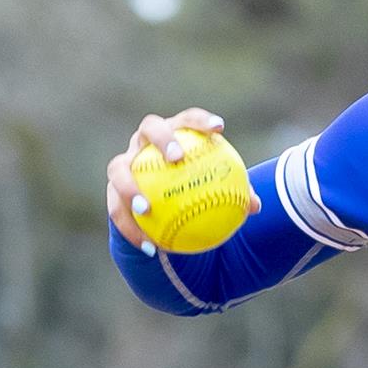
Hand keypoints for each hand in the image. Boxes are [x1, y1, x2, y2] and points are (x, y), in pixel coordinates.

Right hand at [105, 108, 262, 250]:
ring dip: (129, 187)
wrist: (162, 210)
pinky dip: (132, 229)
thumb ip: (233, 196)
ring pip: (118, 168)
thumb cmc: (195, 194)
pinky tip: (151, 248)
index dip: (200, 119)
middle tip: (177, 158)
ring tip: (146, 208)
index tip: (219, 128)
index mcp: (174, 135)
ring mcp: (124, 164)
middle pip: (149, 128)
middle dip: (162, 138)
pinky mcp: (111, 192)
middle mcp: (145, 143)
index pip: (188, 120)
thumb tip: (255, 206)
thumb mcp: (216, 196)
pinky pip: (117, 210)